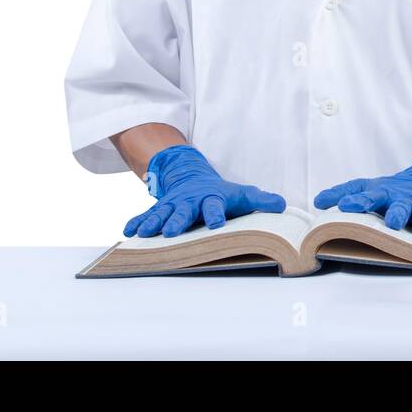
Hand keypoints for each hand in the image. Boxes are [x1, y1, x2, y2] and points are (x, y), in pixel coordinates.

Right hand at [124, 144, 285, 237]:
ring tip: (142, 234)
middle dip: (177, 221)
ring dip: (153, 223)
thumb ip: (261, 200)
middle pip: (183, 211)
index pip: (214, 206)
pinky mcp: (160, 209)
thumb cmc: (222, 193)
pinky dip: (137, 222)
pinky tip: (127, 232)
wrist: (193, 177)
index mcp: (211, 198)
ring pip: (161, 213)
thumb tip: (283, 205)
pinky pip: (146, 215)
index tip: (215, 224)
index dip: (215, 214)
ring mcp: (172, 205)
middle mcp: (190, 201)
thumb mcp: (242, 194)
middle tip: (171, 232)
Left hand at [312, 143, 411, 238]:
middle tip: (350, 208)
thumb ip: (345, 194)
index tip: (322, 202)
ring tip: (394, 223)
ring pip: (404, 206)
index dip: (339, 195)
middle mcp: (392, 192)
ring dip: (399, 213)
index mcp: (376, 189)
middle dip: (364, 203)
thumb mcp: (370, 188)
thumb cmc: (393, 191)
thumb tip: (317, 201)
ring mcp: (411, 199)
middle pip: (377, 196)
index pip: (354, 189)